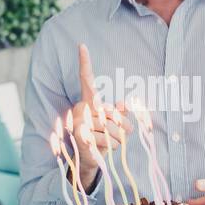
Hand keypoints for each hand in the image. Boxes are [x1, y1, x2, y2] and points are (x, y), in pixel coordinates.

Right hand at [65, 44, 132, 189]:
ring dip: (119, 138)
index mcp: (87, 102)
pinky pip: (108, 140)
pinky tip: (103, 149)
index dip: (84, 62)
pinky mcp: (81, 137)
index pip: (86, 79)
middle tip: (123, 132)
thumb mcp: (113, 122)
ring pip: (113, 128)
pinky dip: (113, 147)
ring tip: (111, 142)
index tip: (82, 45)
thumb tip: (126, 104)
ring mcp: (78, 123)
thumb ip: (120, 111)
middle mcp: (80, 109)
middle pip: (112, 112)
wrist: (89, 159)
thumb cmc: (103, 137)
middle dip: (124, 126)